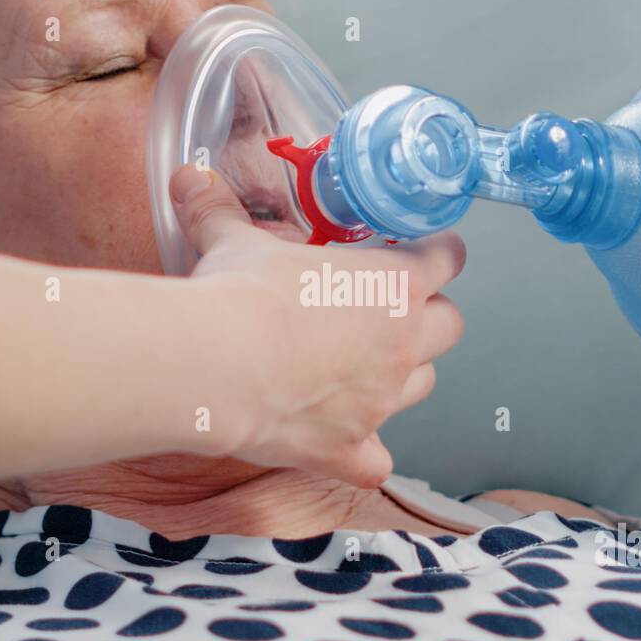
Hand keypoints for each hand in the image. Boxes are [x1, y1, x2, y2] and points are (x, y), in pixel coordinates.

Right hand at [169, 163, 465, 485]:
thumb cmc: (239, 297)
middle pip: (450, 325)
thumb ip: (219, 211)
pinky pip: (376, 460)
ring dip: (404, 374)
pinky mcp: (349, 447)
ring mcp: (380, 400)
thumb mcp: (232, 241)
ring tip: (368, 366)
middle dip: (428, 316)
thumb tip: (190, 179)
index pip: (446, 258)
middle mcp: (401, 343)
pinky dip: (365, 453)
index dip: (437, 252)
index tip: (423, 250)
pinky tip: (345, 444)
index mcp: (393, 282)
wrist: (216, 365)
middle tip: (392, 308)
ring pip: (423, 385)